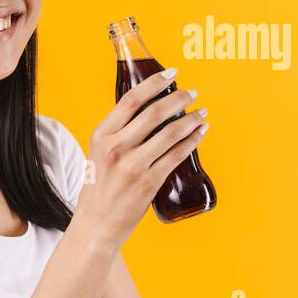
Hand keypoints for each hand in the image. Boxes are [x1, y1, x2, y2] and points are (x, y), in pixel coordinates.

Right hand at [74, 70, 208, 249]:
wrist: (96, 225)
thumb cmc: (98, 189)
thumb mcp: (97, 154)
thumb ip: (117, 135)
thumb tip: (146, 113)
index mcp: (101, 136)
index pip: (130, 100)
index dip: (153, 82)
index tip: (170, 73)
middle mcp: (115, 148)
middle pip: (154, 112)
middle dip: (179, 98)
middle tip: (192, 93)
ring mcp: (132, 165)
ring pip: (170, 133)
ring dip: (191, 119)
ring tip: (201, 113)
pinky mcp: (148, 182)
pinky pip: (177, 155)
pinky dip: (192, 141)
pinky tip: (200, 133)